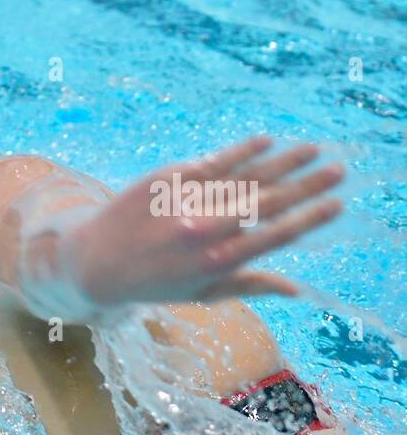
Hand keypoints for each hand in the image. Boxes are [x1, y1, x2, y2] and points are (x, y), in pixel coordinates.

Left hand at [68, 136, 343, 307]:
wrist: (95, 261)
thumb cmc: (153, 282)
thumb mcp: (199, 294)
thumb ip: (248, 286)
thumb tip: (297, 289)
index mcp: (215, 262)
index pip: (273, 236)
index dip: (308, 219)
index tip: (336, 204)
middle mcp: (202, 230)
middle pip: (266, 201)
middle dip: (307, 184)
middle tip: (339, 170)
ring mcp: (184, 201)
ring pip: (244, 176)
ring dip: (283, 161)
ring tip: (313, 149)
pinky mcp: (166, 179)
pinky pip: (212, 160)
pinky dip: (240, 150)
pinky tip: (266, 141)